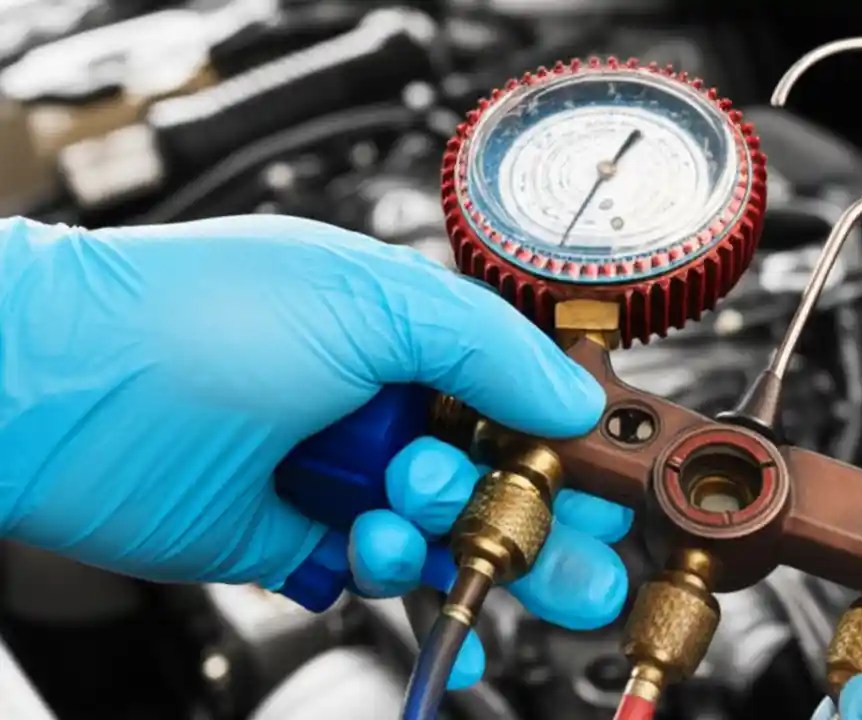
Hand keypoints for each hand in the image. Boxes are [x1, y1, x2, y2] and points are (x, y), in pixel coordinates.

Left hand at [0, 215, 632, 687]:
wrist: (62, 388)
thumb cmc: (200, 314)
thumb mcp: (371, 299)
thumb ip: (489, 347)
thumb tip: (573, 397)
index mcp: (409, 332)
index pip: (520, 391)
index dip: (568, 439)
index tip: (608, 479)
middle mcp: (381, 398)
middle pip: (496, 471)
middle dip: (542, 515)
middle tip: (583, 559)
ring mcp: (338, 468)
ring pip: (442, 529)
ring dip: (457, 539)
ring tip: (425, 523)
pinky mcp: (294, 535)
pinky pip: (372, 571)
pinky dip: (386, 571)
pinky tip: (368, 548)